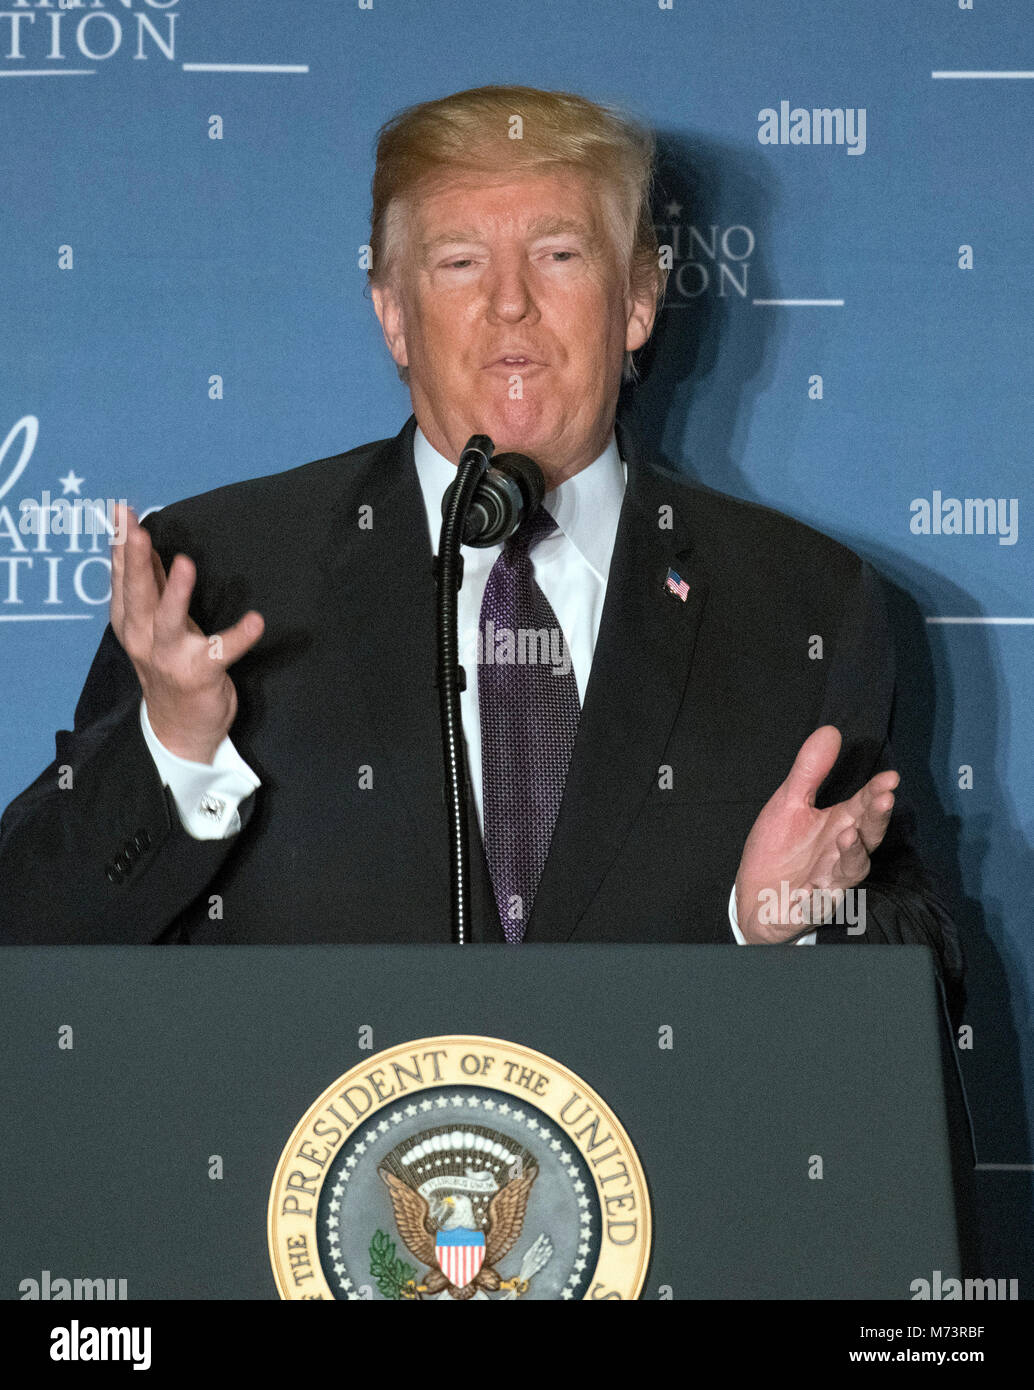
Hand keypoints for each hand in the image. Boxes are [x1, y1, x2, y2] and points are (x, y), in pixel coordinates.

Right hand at [110, 504, 263, 763]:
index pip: (122, 579)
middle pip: (137, 594)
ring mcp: (171, 658)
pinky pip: (222, 652)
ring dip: (176, 592)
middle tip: (135, 528)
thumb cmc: (169, 666)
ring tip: (184, 563)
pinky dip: (239, 636)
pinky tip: (256, 621)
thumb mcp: (153, 626)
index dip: (120, 546)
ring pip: (169, 621)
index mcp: (131, 624)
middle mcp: (145, 639)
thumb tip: (143, 542)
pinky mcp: (201, 674)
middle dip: (135, 560)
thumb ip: (150, 587)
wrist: (178, 730)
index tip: (121, 513)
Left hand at [734, 725, 898, 943]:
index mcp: (839, 827)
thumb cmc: (779, 850)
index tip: (890, 776)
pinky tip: (813, 889)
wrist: (755, 897)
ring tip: (847, 836)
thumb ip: (810, 771)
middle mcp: (840, 855)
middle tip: (883, 798)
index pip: (863, 807)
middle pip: (866, 837)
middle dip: (875, 819)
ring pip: (849, 872)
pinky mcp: (807, 909)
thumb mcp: (789, 803)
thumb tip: (830, 731)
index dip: (876, 793)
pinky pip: (816, 906)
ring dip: (852, 855)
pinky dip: (818, 899)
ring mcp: (827, 884)